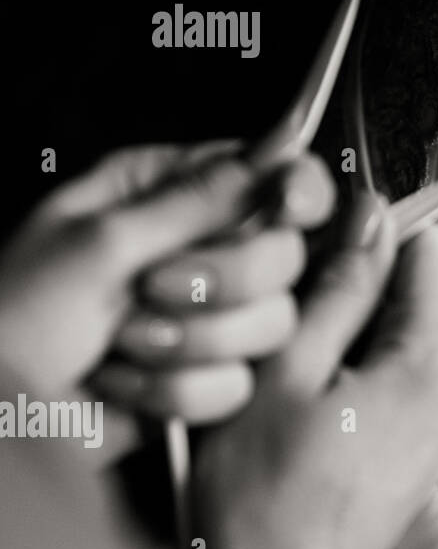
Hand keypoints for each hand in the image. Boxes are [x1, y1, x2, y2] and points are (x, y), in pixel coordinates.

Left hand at [0, 143, 333, 432]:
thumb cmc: (11, 319)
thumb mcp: (99, 242)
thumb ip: (197, 202)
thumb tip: (276, 158)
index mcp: (167, 192)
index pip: (273, 173)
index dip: (298, 190)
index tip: (290, 209)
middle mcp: (198, 247)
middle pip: (284, 255)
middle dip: (222, 282)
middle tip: (152, 289)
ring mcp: (207, 315)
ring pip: (271, 324)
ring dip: (192, 342)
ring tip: (124, 343)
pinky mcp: (206, 375)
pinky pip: (239, 382)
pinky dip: (177, 390)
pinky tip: (125, 381)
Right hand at [193, 196, 437, 548]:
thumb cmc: (265, 499)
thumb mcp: (284, 370)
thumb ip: (338, 289)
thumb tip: (369, 218)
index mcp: (431, 364)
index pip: (434, 249)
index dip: (377, 234)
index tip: (327, 245)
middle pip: (421, 294)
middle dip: (360, 287)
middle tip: (293, 312)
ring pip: (405, 338)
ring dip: (353, 332)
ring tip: (294, 361)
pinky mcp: (420, 452)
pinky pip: (399, 382)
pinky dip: (358, 374)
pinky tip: (309, 399)